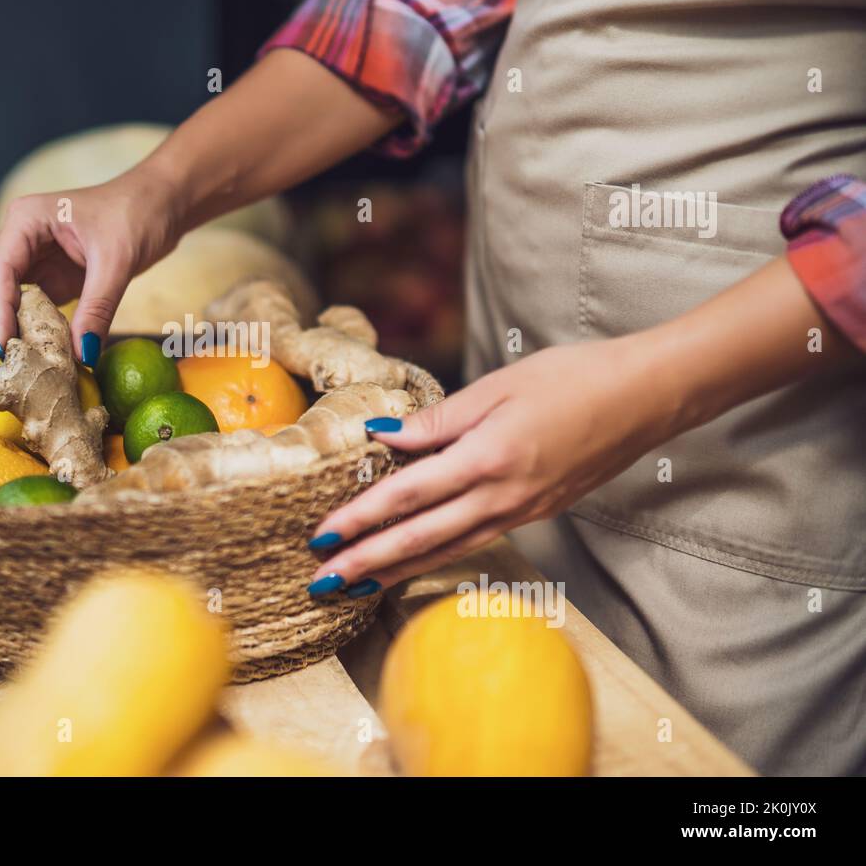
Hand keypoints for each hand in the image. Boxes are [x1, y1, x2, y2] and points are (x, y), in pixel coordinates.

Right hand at [0, 164, 182, 363]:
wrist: (161, 204)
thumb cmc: (139, 215)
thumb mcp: (117, 261)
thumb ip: (97, 308)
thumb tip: (82, 355)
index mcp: (26, 220)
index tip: (5, 345)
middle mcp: (19, 240)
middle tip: (15, 360)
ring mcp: (30, 261)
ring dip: (7, 330)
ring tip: (28, 358)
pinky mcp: (47, 279)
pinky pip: (25, 311)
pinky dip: (28, 331)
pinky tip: (44, 350)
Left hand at [306, 338, 673, 596]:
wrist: (644, 397)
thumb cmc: (572, 378)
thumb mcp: (497, 386)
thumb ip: (438, 419)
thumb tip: (384, 435)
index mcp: (487, 458)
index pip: (408, 495)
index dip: (360, 518)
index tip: (323, 535)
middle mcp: (502, 496)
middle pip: (420, 537)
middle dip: (368, 562)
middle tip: (323, 581)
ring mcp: (521, 511)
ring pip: (447, 549)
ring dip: (398, 570)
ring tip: (357, 587)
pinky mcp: (535, 514)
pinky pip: (475, 542)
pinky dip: (437, 557)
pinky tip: (415, 562)